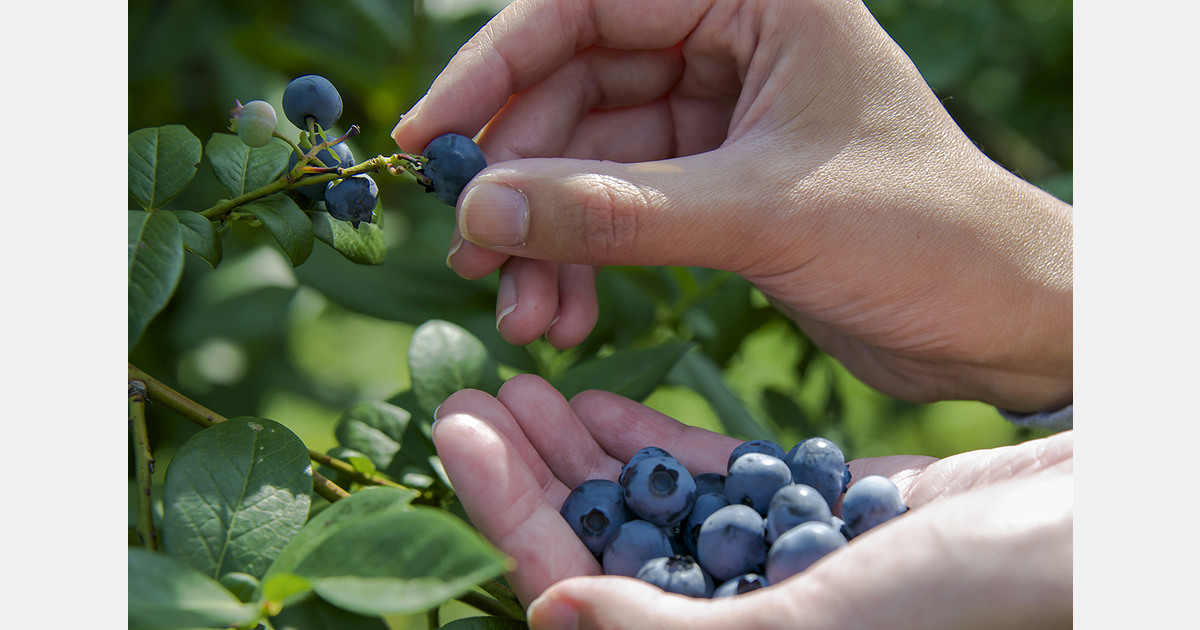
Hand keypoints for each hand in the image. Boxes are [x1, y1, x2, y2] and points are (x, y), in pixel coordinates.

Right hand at [393, 0, 1071, 413]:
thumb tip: (479, 214)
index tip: (429, 142)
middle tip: (475, 258)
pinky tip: (565, 314)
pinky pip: (618, 206)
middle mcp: (732, 38)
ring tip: (525, 315)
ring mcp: (721, 113)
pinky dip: (582, 258)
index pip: (588, 6)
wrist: (1000, 318)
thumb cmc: (924, 238)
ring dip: (546, 236)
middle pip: (574, 86)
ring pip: (588, 158)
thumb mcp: (762, 215)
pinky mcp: (718, 181)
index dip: (495, 69)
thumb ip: (615, 212)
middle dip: (521, 180)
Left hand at [432, 374, 1071, 629]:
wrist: (1105, 523)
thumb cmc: (994, 589)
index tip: (457, 429)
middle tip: (469, 395)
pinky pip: (710, 480)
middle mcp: (740, 615)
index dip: (511, 513)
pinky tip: (602, 400)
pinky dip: (653, 440)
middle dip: (531, 472)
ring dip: (581, 446)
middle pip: (600, 543)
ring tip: (521, 384)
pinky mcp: (814, 515)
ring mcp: (776, 564)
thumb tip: (549, 615)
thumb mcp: (834, 614)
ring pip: (646, 506)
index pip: (581, 587)